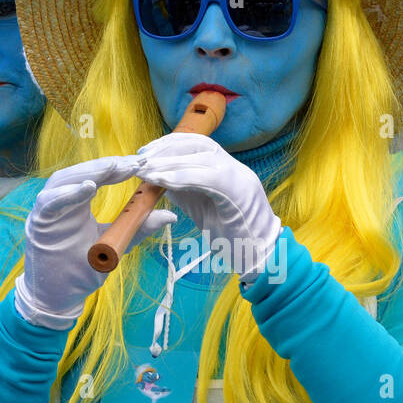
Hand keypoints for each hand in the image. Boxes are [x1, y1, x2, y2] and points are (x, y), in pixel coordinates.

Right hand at [15, 155, 176, 329]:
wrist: (58, 299)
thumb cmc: (81, 271)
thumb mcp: (116, 245)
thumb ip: (138, 228)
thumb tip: (169, 215)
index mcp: (76, 204)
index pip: (96, 177)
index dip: (117, 169)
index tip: (141, 164)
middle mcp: (59, 202)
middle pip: (79, 174)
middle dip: (106, 166)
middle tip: (133, 163)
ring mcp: (47, 211)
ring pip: (63, 181)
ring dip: (89, 172)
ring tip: (113, 168)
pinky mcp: (38, 223)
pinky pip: (50, 202)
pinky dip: (68, 193)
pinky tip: (88, 187)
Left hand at [135, 133, 280, 281]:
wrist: (261, 259)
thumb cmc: (232, 237)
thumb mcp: (202, 208)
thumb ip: (184, 191)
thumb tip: (159, 179)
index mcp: (227, 169)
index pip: (197, 143)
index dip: (169, 144)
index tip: (145, 151)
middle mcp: (235, 168)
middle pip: (198, 144)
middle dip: (166, 148)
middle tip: (141, 158)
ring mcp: (240, 178)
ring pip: (202, 157)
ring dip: (170, 162)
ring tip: (146, 170)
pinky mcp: (240, 192)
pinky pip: (208, 177)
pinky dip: (182, 177)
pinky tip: (162, 181)